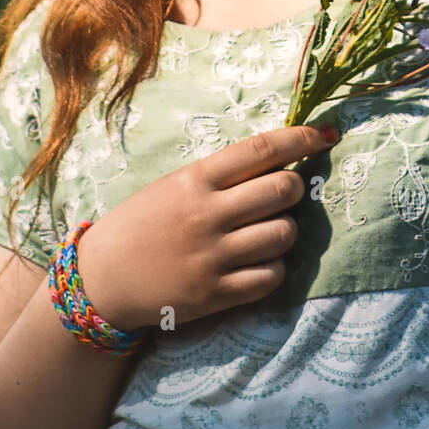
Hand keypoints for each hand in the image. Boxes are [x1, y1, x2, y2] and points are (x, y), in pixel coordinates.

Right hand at [75, 123, 336, 332]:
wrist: (101, 281)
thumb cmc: (141, 224)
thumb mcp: (173, 186)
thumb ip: (220, 176)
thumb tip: (280, 158)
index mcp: (195, 179)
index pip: (262, 149)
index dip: (303, 138)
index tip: (327, 135)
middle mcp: (207, 214)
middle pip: (283, 189)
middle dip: (294, 189)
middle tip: (283, 195)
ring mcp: (213, 256)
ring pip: (284, 234)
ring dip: (285, 231)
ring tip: (265, 232)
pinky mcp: (216, 294)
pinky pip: (271, 276)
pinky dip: (273, 268)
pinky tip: (257, 263)